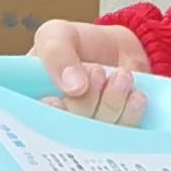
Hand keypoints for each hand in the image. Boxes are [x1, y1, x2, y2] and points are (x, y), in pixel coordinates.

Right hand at [30, 18, 150, 124]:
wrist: (118, 49)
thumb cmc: (80, 43)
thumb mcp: (58, 35)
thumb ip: (57, 54)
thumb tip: (73, 86)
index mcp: (34, 104)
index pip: (34, 123)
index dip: (47, 116)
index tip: (57, 99)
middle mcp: (59, 123)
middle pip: (68, 131)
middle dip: (85, 103)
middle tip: (97, 72)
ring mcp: (89, 133)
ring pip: (98, 134)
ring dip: (112, 103)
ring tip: (121, 77)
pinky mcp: (115, 133)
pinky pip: (123, 135)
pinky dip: (131, 114)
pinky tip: (135, 96)